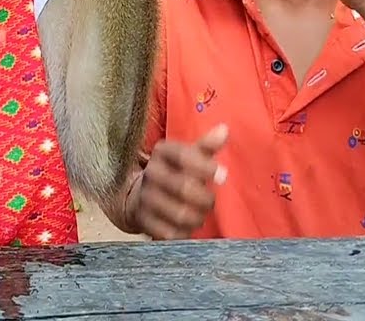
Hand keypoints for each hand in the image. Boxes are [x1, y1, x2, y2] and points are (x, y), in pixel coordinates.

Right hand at [127, 124, 227, 239]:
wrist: (139, 195)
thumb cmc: (175, 171)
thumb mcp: (189, 155)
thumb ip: (208, 145)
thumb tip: (224, 130)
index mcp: (163, 152)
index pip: (184, 156)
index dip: (205, 167)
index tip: (223, 175)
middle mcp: (151, 173)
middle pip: (184, 188)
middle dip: (205, 199)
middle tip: (210, 201)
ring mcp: (145, 198)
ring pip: (179, 214)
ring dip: (197, 217)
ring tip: (200, 215)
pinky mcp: (143, 221)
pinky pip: (170, 233)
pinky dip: (184, 233)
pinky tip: (187, 227)